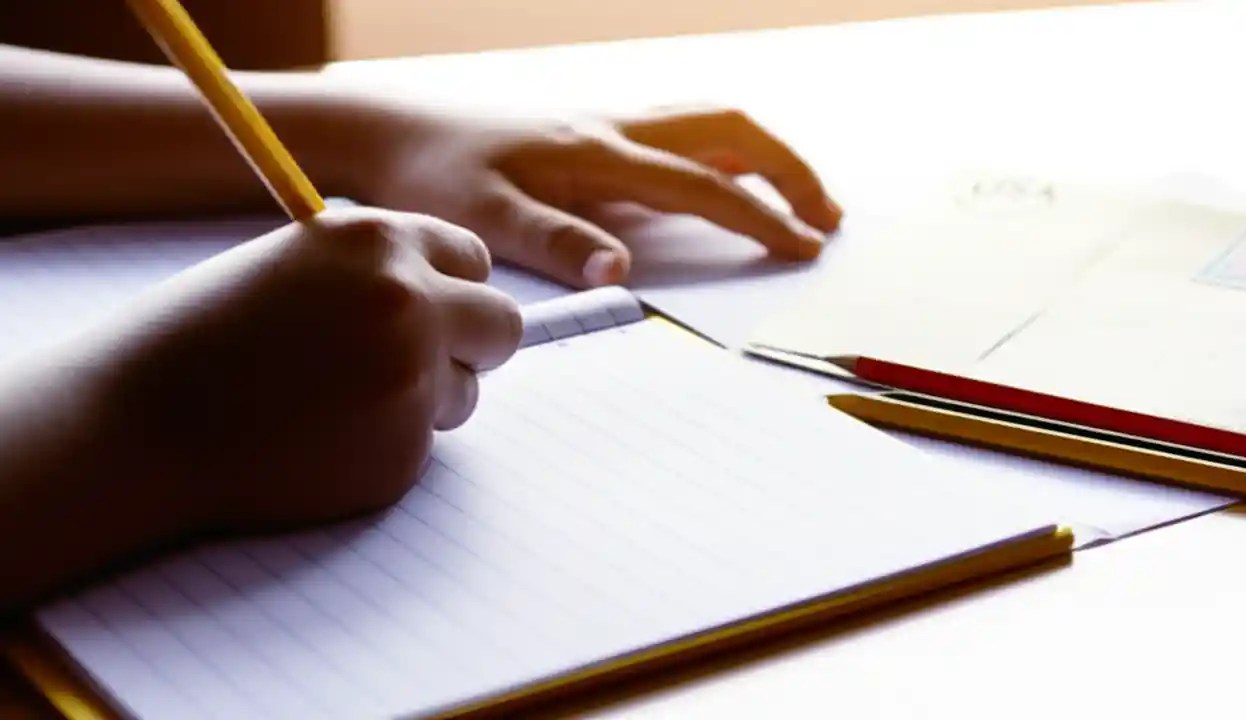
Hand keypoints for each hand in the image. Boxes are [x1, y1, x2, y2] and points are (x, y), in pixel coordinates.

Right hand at [98, 207, 521, 531]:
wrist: (136, 422)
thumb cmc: (206, 342)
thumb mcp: (295, 271)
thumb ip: (377, 277)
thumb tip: (455, 301)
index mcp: (378, 241)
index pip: (474, 259)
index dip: (455, 290)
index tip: (436, 311)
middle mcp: (409, 301)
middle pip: (502, 325)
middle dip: (472, 347)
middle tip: (419, 367)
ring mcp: (411, 378)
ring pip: (466, 393)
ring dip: (423, 403)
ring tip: (332, 405)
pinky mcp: (401, 451)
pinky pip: (422, 448)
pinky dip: (382, 450)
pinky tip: (314, 444)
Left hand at [355, 105, 842, 286]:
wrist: (394, 132)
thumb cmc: (434, 177)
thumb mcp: (484, 217)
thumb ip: (554, 241)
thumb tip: (620, 270)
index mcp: (597, 152)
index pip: (702, 183)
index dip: (760, 217)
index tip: (803, 248)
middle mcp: (613, 128)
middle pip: (729, 129)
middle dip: (788, 170)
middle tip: (825, 218)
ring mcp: (606, 124)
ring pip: (710, 122)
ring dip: (763, 155)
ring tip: (798, 199)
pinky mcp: (594, 132)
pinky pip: (681, 131)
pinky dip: (725, 151)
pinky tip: (724, 181)